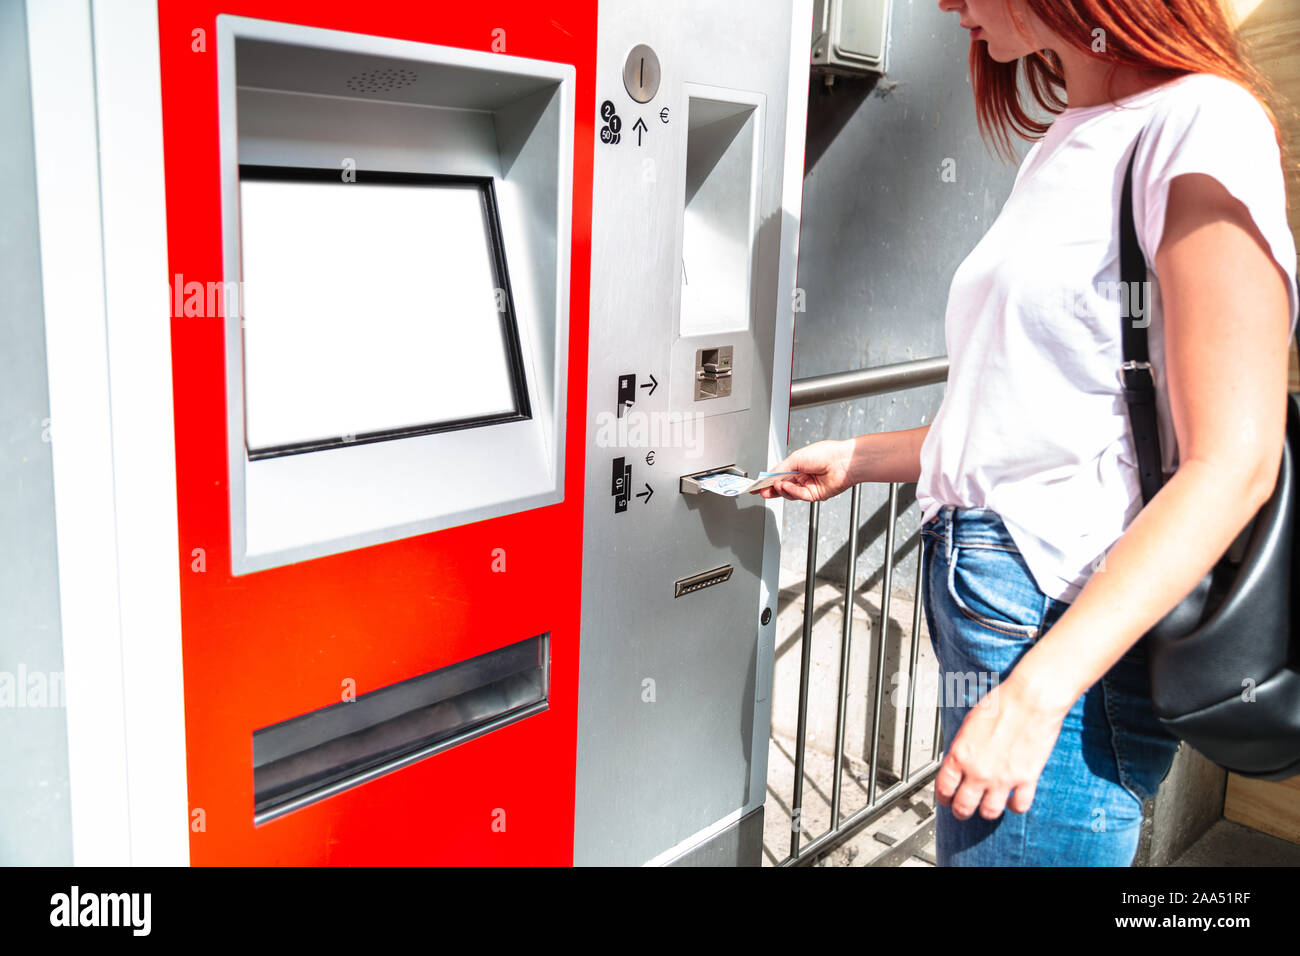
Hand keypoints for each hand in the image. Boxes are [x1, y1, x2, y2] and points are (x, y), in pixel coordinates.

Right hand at [754, 439, 854, 501]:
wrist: (841, 461)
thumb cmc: (824, 453)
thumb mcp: (796, 458)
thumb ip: (780, 469)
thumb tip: (768, 476)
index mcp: (797, 465)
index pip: (778, 475)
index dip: (767, 481)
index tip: (756, 486)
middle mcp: (802, 476)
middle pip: (782, 487)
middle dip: (771, 490)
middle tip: (761, 492)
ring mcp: (808, 487)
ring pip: (789, 493)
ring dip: (781, 490)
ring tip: (777, 485)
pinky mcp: (814, 495)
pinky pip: (799, 496)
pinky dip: (792, 491)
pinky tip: (788, 486)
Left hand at [934, 670, 1071, 819]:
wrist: (1030, 699)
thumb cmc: (1001, 703)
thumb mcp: (970, 724)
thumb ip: (963, 747)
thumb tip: (959, 761)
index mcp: (961, 754)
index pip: (944, 788)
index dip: (943, 797)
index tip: (946, 799)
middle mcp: (979, 771)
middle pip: (963, 806)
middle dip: (961, 810)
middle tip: (962, 810)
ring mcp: (1003, 778)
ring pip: (990, 812)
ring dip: (986, 811)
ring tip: (987, 807)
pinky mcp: (1026, 779)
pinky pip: (1019, 805)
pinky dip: (1015, 806)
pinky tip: (1013, 800)